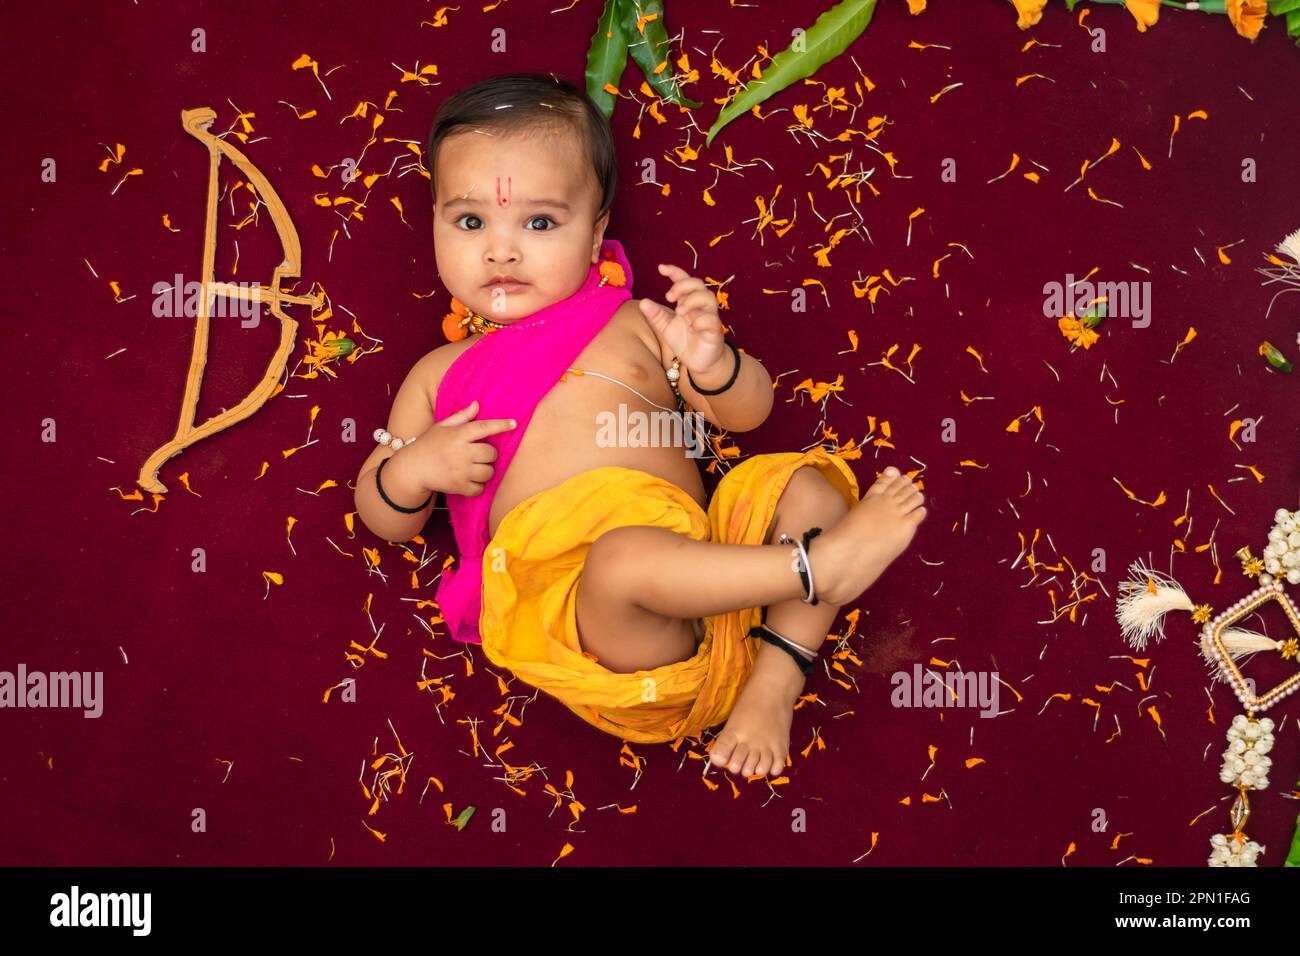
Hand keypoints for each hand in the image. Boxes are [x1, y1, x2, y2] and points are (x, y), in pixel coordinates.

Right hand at [386, 399, 516, 498]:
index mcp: (458, 435)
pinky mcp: (459, 487)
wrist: (411, 469)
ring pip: (489, 472)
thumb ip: (461, 417)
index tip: (514, 423)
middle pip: (491, 453)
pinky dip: (478, 485)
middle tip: (479, 454)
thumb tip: (477, 404)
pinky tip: (470, 480)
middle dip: (489, 454)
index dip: (500, 425)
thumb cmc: (428, 444)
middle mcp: (461, 452)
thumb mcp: (442, 427)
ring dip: (486, 470)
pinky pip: (480, 488)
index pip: (484, 427)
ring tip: (474, 467)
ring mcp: (461, 471)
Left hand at [637, 263, 725, 377]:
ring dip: (692, 300)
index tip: (661, 268)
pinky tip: (692, 326)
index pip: (684, 280)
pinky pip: (712, 320)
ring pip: (708, 298)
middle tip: (668, 297)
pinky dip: (701, 320)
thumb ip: (656, 315)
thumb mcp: (665, 328)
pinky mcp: (715, 331)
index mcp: (687, 302)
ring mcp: (709, 317)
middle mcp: (700, 306)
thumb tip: (643, 302)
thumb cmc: (684, 341)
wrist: (699, 362)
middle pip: (698, 284)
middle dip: (683, 286)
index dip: (674, 272)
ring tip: (679, 311)